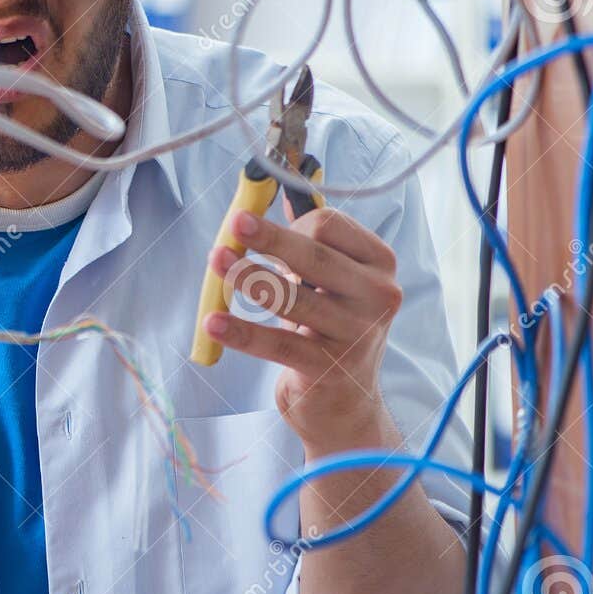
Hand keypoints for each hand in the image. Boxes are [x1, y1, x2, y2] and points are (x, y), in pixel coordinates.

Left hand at [203, 205, 402, 454]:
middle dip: (270, 238)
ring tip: (217, 261)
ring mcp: (356, 335)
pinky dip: (242, 331)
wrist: (347, 405)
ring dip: (249, 277)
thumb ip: (308, 241)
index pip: (331, 226)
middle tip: (235, 223)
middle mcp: (377, 296)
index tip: (257, 229)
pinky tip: (213, 320)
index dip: (290, 223)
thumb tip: (270, 188)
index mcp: (378, 265)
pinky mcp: (328, 369)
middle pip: (315, 256)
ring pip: (293, 297)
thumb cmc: (331, 330)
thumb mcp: (331, 282)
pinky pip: (277, 344)